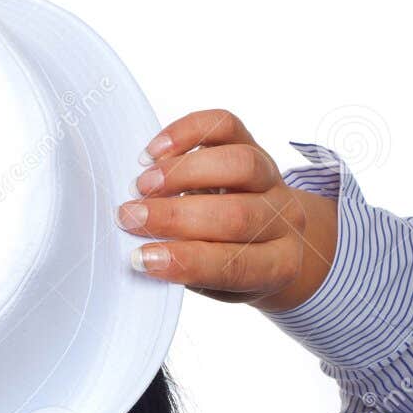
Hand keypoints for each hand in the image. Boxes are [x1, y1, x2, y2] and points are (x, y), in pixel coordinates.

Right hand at [117, 109, 336, 312]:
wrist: (272, 237)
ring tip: (142, 185)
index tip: (140, 258)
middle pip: (234, 215)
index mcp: (277, 265)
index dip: (184, 261)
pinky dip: (188, 133)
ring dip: (181, 174)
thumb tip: (143, 248)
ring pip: (238, 165)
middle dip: (173, 216)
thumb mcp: (216, 285)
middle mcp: (282, 220)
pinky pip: (227, 127)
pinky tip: (155, 153)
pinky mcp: (256, 144)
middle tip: (129, 217)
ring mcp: (273, 179)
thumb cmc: (233, 263)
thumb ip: (189, 271)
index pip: (233, 266)